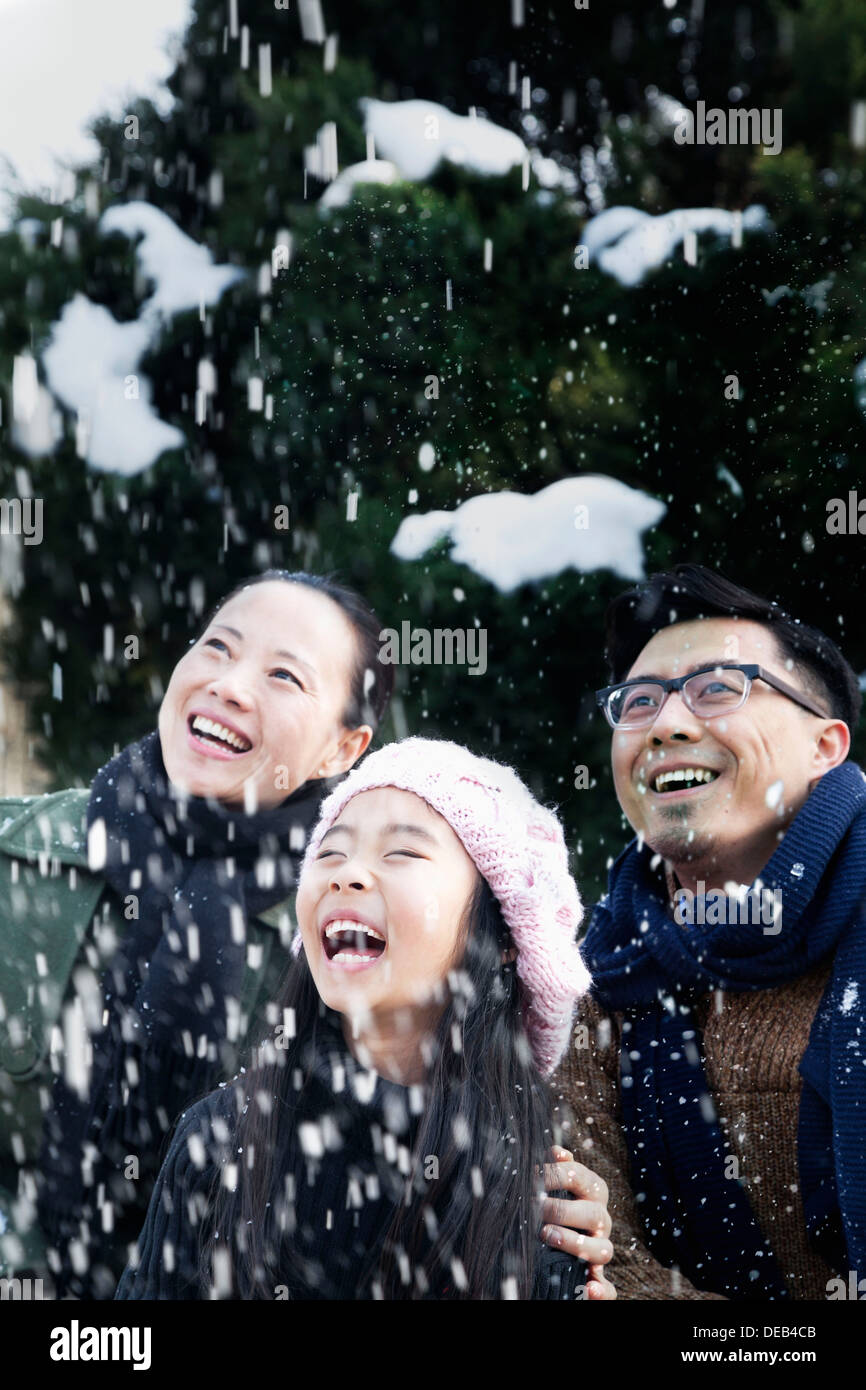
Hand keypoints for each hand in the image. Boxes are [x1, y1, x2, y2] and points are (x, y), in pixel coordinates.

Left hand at [541, 1145, 616, 1300]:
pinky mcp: (598, 1279)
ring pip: (603, 1250)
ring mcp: (600, 1248)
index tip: (532, 1173)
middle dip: (563, 1210)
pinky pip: (609, 1289)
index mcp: (592, 1193)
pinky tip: (590, 1289)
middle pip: (594, 1213)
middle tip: (535, 1208)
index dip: (557, 1174)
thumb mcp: (556, 1185)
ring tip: (547, 1236)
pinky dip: (602, 1291)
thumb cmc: (554, 1205)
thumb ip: (558, 1168)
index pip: (582, 1177)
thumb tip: (557, 1151)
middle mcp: (600, 1220)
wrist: (556, 1244)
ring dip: (576, 1243)